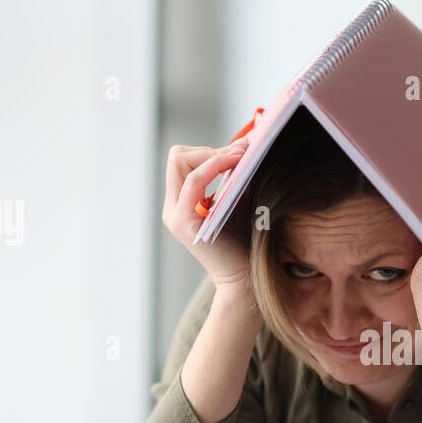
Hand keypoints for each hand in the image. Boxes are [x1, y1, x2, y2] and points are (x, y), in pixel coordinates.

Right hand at [162, 140, 253, 294]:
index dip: (210, 150)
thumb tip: (245, 144)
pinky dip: (214, 166)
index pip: (183, 160)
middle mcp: (174, 208)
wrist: (247, 278)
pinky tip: (236, 163)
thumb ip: (234, 177)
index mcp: (183, 203)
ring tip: (242, 155)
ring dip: (214, 154)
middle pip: (177, 156)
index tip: (240, 150)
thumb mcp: (239, 201)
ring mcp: (175, 215)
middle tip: (240, 153)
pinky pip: (193, 181)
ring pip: (180, 161)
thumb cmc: (247, 242)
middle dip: (210, 149)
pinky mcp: (184, 222)